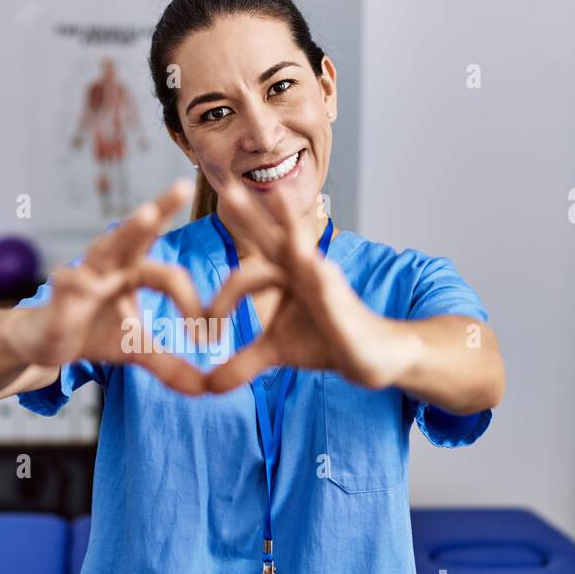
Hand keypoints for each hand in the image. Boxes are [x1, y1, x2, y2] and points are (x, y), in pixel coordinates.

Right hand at [1, 179, 210, 395]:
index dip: (193, 305)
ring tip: (148, 215)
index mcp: (134, 271)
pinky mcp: (59, 295)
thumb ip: (169, 364)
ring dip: (127, 233)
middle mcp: (111, 265)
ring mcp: (84, 275)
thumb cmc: (93, 334)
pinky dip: (71, 284)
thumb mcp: (136, 350)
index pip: (171, 276)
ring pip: (105, 249)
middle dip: (159, 209)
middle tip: (182, 185)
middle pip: (137, 234)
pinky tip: (69, 277)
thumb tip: (205, 389)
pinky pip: (67, 286)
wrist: (44, 343)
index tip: (210, 337)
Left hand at [203, 175, 422, 392]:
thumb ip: (242, 363)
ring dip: (292, 225)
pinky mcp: (345, 307)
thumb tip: (207, 385)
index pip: (243, 276)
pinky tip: (320, 267)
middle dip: (250, 215)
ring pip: (306, 251)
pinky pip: (333, 290)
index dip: (219, 302)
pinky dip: (324, 279)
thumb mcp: (277, 353)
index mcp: (283, 278)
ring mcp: (326, 285)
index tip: (200, 331)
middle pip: (272, 239)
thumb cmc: (326, 342)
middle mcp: (303, 272)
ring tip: (280, 195)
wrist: (374, 357)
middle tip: (227, 188)